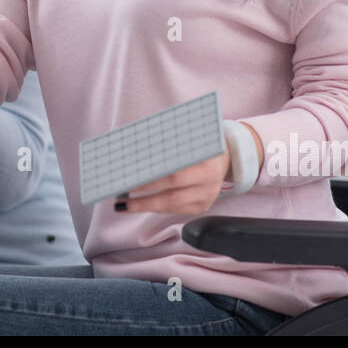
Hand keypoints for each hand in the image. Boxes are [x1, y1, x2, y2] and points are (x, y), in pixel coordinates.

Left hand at [115, 150, 232, 215]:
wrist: (226, 157)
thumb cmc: (200, 143)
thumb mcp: (189, 138)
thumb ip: (168, 144)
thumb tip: (134, 151)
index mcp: (207, 164)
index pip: (175, 176)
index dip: (152, 180)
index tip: (129, 179)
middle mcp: (209, 184)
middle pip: (172, 196)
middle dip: (144, 199)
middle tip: (121, 199)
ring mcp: (207, 198)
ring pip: (172, 206)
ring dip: (146, 206)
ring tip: (125, 205)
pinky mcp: (202, 207)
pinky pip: (176, 210)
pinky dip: (157, 207)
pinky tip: (141, 204)